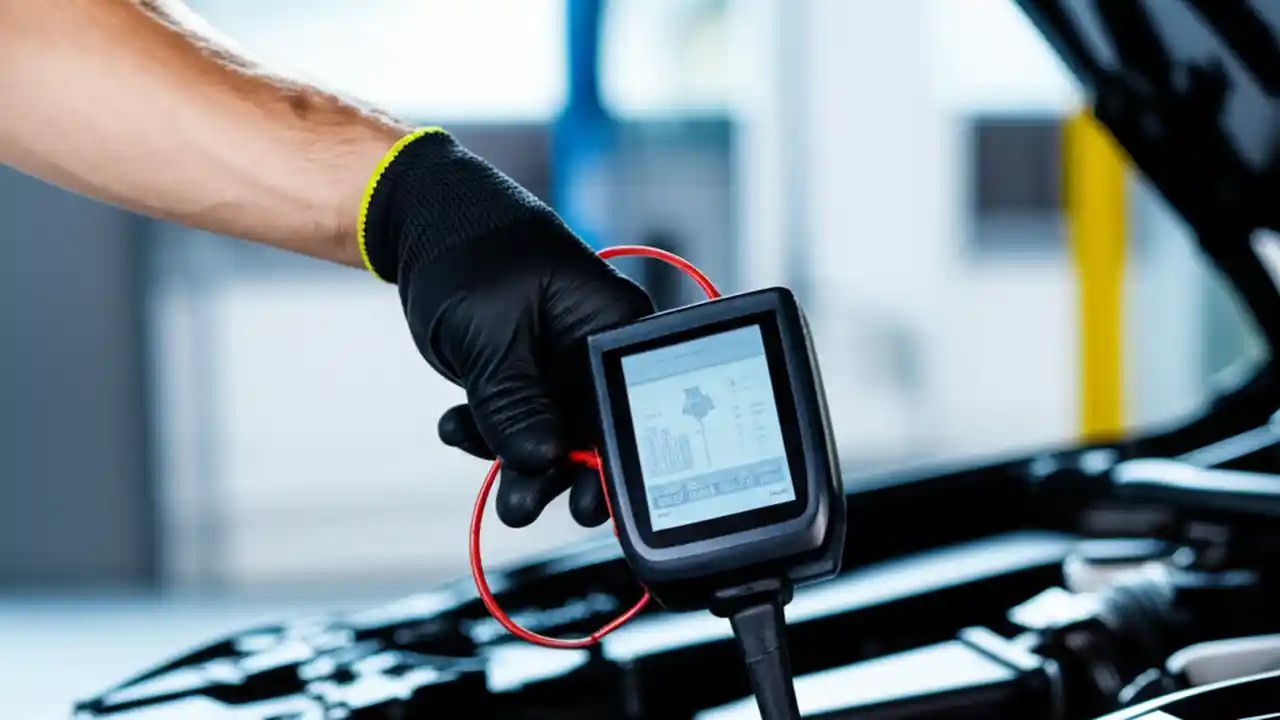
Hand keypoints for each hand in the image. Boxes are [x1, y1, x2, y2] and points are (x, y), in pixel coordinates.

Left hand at [360, 128, 653, 527]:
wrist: (421, 219)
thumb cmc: (469, 250)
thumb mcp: (491, 334)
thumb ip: (515, 403)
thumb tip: (542, 461)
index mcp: (611, 325)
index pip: (628, 405)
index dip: (611, 458)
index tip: (584, 502)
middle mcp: (593, 349)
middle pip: (591, 430)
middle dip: (555, 471)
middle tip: (524, 507)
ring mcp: (559, 364)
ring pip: (548, 434)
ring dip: (512, 458)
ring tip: (482, 470)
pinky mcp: (525, 373)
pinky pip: (513, 420)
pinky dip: (485, 433)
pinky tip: (456, 425)